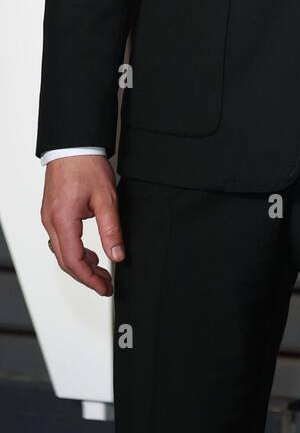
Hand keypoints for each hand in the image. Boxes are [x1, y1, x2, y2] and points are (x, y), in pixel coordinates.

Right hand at [41, 155, 124, 295]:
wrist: (73, 144)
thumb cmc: (87, 165)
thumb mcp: (106, 199)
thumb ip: (111, 230)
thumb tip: (118, 255)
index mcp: (63, 220)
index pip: (74, 261)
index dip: (90, 279)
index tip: (105, 287)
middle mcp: (51, 221)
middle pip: (65, 261)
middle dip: (86, 276)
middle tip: (105, 284)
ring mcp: (49, 217)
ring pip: (61, 251)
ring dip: (80, 264)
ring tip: (100, 270)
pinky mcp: (52, 212)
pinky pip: (60, 239)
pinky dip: (74, 251)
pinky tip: (89, 252)